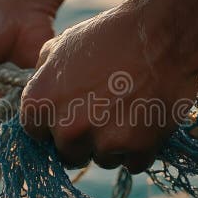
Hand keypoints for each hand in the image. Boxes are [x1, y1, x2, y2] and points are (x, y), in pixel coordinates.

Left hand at [20, 0, 197, 172]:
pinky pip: (132, 163)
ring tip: (129, 110)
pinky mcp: (135, 149)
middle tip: (105, 112)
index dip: (55, 124)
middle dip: (84, 139)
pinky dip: (140, 148)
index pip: (36, 134)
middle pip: (69, 154)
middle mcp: (65, 128)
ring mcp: (101, 142)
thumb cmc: (110, 35)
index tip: (73, 113)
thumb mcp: (61, 45)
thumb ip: (44, 76)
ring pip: (102, 160)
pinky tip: (146, 119)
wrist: (161, 34)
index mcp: (40, 103)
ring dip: (114, 144)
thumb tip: (40, 97)